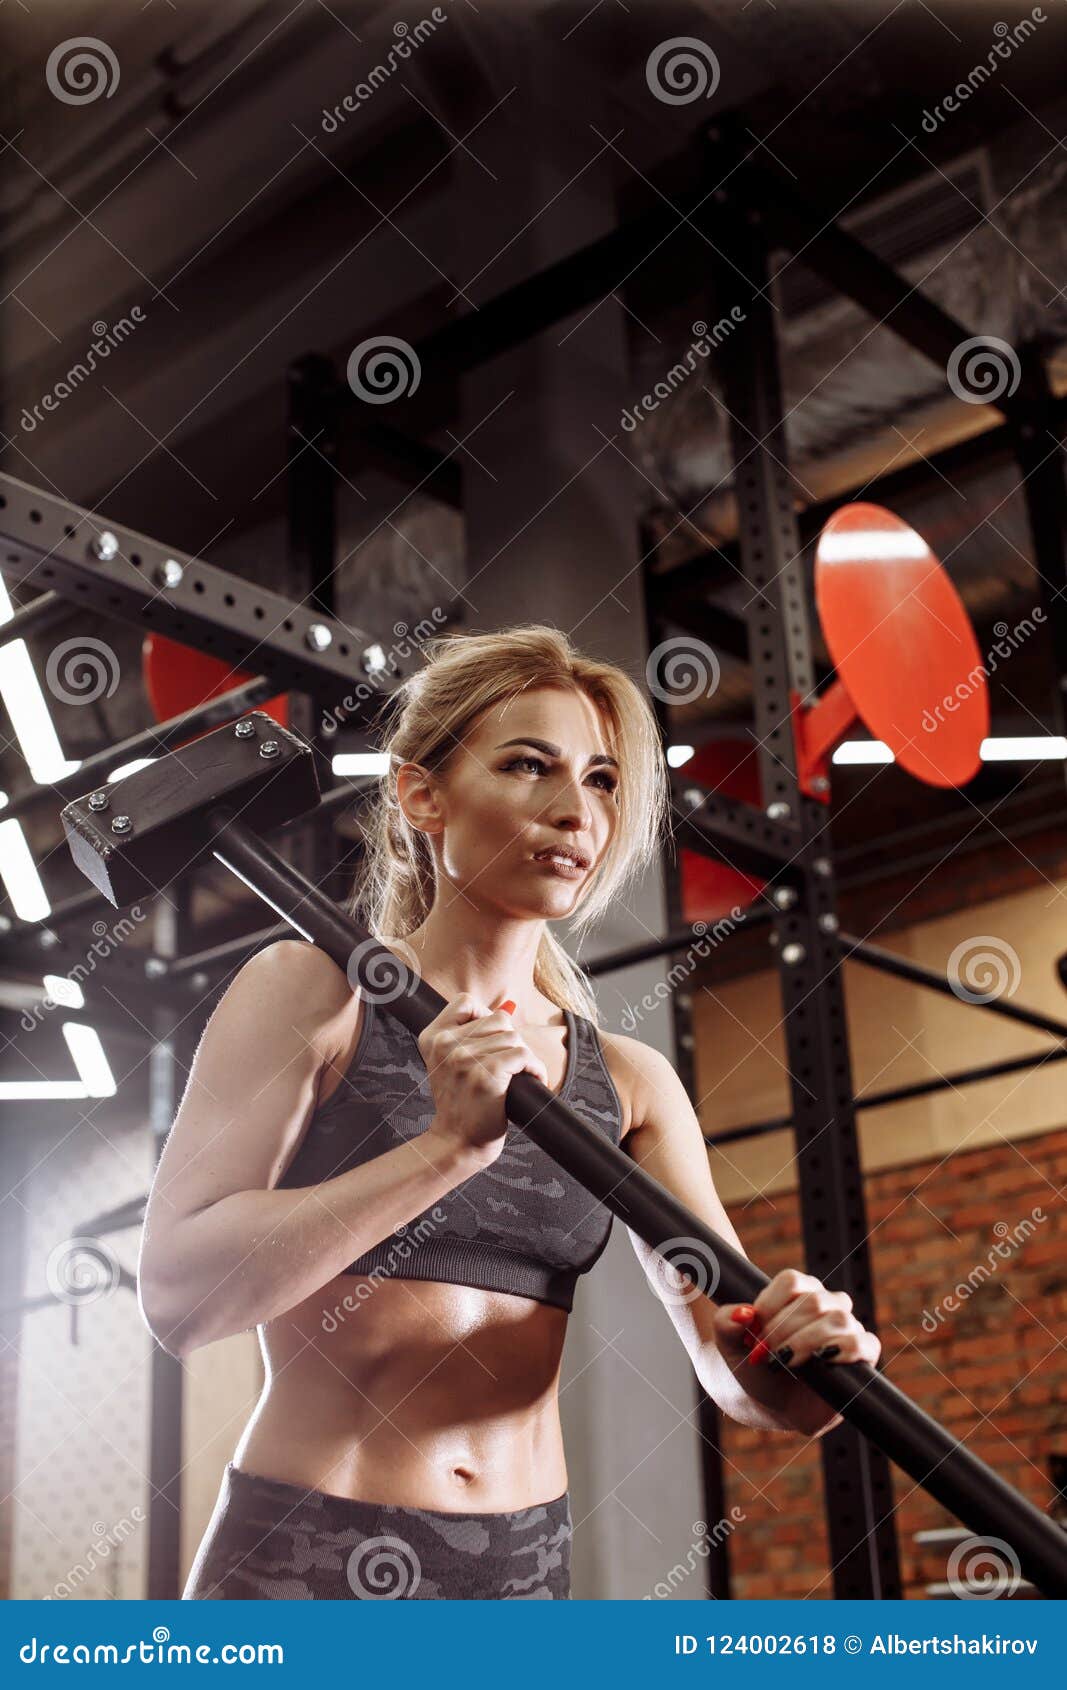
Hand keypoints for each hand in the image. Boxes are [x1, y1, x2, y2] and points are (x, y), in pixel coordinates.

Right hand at [419, 992, 548, 1167]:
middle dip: (509, 1041)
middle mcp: (445, 1046)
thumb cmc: (460, 1102)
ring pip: (513, 1037)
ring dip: (523, 1057)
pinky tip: (530, 1079)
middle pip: (498, 1019)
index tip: (488, 1041)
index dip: (484, 1016)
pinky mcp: (486, 1075)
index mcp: (432, 1038)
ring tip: (516, 1076)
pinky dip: (534, 1068)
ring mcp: (464, 1060)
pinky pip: (523, 1055)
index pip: (465, 1002)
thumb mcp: (449, 1063)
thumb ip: (470, 1033)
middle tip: (506, 1066)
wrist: (457, 1141)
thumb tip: (509, 1006)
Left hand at [713, 1269, 881, 1436]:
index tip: (752, 1334)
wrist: (770, 1401)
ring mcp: (847, 1328)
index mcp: (799, 1291)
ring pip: (837, 1320)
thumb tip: (744, 1314)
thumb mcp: (729, 1343)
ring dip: (805, 1342)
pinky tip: (821, 1361)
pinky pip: (863, 1343)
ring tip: (784, 1362)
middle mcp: (827, 1304)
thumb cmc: (754, 1365)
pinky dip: (842, 1350)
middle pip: (813, 1301)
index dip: (770, 1306)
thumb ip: (726, 1323)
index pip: (792, 1281)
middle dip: (783, 1331)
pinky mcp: (862, 1356)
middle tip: (764, 1355)